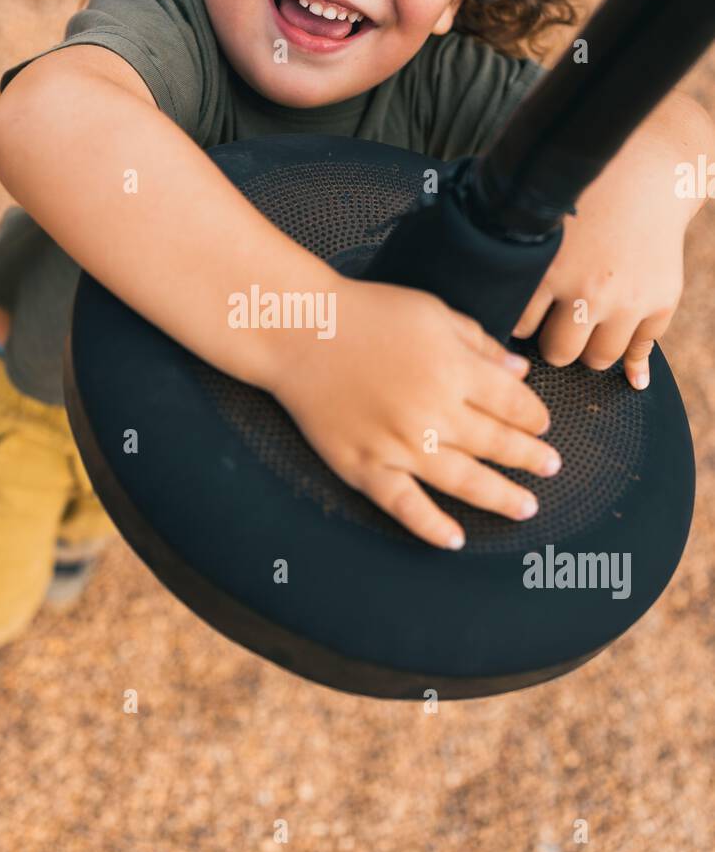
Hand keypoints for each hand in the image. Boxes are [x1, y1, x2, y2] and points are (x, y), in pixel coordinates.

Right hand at [269, 279, 560, 549]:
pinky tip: (455, 539)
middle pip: (496, 444)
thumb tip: (520, 372)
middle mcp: (433, 412)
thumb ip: (480, 344)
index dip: (534, 416)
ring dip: (501, 497)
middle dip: (530, 457)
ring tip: (526, 507)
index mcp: (454, 370)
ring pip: (464, 481)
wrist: (300, 332)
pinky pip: (405, 506)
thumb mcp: (433, 312)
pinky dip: (431, 526)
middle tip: (550, 467)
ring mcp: (398, 445)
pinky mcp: (365, 467)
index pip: (512, 403)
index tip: (542, 425)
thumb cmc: (368, 314)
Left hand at [511, 130, 691, 388]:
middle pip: (559, 352)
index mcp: (547, 267)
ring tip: (583, 331)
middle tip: (552, 327)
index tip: (518, 314)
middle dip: (552, 342)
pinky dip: (634, 364)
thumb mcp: (533, 208)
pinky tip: (629, 376)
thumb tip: (440, 254)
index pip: (518, 326)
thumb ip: (497, 244)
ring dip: (588, 349)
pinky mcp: (660, 301)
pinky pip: (641, 350)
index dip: (517, 322)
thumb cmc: (581, 183)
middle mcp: (588, 291)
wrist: (649, 165)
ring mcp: (627, 301)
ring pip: (597, 359)